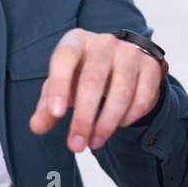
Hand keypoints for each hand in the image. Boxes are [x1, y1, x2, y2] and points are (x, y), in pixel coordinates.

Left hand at [29, 28, 161, 152]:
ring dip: (106, 124)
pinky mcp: (151, 66)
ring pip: (121, 92)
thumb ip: (47, 107)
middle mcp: (104, 42)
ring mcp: (130, 52)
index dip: (59, 85)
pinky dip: (129, 118)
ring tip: (94, 143)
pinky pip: (142, 98)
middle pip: (93, 80)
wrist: (121, 65)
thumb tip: (37, 126)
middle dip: (83, 118)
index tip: (55, 115)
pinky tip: (118, 126)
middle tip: (75, 145)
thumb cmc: (83, 75)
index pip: (65, 57)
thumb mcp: (62, 87)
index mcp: (77, 41)